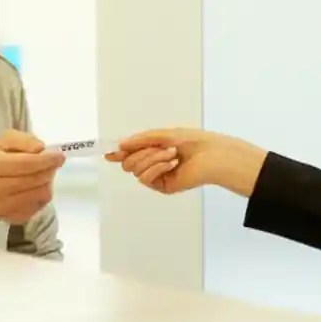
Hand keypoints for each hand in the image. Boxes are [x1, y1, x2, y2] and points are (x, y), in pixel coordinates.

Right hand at [0, 130, 65, 223]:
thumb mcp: (1, 143)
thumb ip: (22, 140)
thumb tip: (41, 149)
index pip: (26, 163)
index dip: (47, 159)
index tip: (60, 155)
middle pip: (36, 179)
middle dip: (50, 169)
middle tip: (53, 162)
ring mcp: (4, 207)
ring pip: (41, 194)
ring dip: (47, 181)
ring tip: (42, 174)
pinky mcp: (13, 218)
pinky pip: (39, 206)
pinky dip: (41, 194)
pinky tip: (34, 188)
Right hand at [105, 128, 267, 196]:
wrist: (212, 155)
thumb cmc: (193, 141)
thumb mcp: (163, 135)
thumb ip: (140, 140)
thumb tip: (119, 145)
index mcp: (154, 149)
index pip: (130, 153)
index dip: (118, 153)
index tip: (108, 152)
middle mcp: (153, 163)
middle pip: (128, 163)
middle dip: (139, 153)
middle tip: (156, 147)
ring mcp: (157, 176)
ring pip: (135, 170)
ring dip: (152, 158)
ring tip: (172, 153)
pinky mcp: (163, 186)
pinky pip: (146, 178)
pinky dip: (157, 168)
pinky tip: (172, 163)